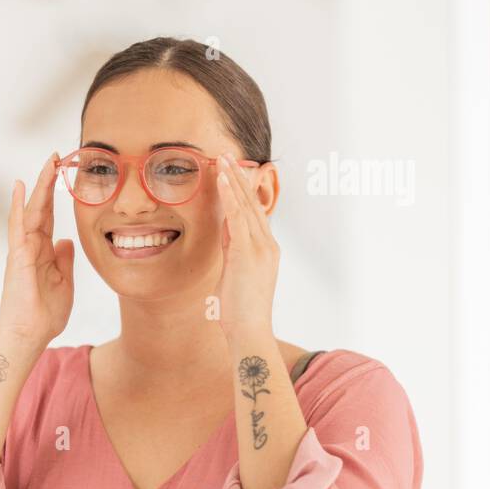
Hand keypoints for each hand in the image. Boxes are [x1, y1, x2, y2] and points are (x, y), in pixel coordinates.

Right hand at [0, 154, 74, 351]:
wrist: (29, 336)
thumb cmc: (44, 315)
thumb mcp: (64, 284)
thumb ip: (65, 261)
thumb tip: (68, 241)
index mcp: (42, 252)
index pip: (49, 217)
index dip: (55, 195)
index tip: (62, 172)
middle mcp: (30, 246)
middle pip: (40, 208)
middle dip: (47, 182)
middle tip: (56, 156)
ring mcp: (22, 250)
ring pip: (30, 211)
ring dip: (38, 186)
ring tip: (47, 163)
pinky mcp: (17, 257)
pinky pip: (18, 227)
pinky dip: (19, 206)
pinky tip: (20, 187)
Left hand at [214, 154, 278, 339]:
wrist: (250, 332)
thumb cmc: (240, 312)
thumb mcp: (234, 275)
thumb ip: (233, 251)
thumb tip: (226, 233)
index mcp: (266, 250)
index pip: (253, 214)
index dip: (243, 191)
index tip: (232, 172)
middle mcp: (267, 245)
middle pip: (252, 203)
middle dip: (239, 178)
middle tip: (228, 156)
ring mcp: (260, 248)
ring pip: (246, 205)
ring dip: (233, 180)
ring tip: (222, 159)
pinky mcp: (247, 253)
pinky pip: (238, 217)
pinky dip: (230, 196)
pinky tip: (222, 180)